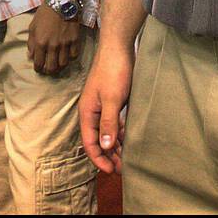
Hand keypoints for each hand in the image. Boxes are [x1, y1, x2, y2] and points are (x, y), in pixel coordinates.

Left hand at [27, 4, 82, 75]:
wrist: (61, 1)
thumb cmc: (44, 13)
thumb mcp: (32, 26)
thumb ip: (31, 42)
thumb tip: (31, 55)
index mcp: (40, 43)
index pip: (39, 64)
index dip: (38, 69)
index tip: (39, 68)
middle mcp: (52, 46)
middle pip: (52, 68)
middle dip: (49, 71)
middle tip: (48, 69)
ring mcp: (65, 44)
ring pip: (63, 64)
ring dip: (60, 66)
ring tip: (58, 63)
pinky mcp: (75, 40)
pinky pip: (74, 55)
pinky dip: (70, 57)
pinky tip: (67, 54)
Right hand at [80, 42, 133, 173]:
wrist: (118, 47)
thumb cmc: (114, 71)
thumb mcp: (112, 99)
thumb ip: (108, 123)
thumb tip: (105, 146)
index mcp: (87, 112)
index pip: (90, 142)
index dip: (99, 158)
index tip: (111, 171)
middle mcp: (93, 111)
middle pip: (98, 140)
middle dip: (108, 155)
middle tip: (122, 169)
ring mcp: (103, 106)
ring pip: (107, 132)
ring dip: (115, 145)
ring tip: (127, 159)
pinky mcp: (113, 100)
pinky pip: (114, 122)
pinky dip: (120, 132)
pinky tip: (129, 140)